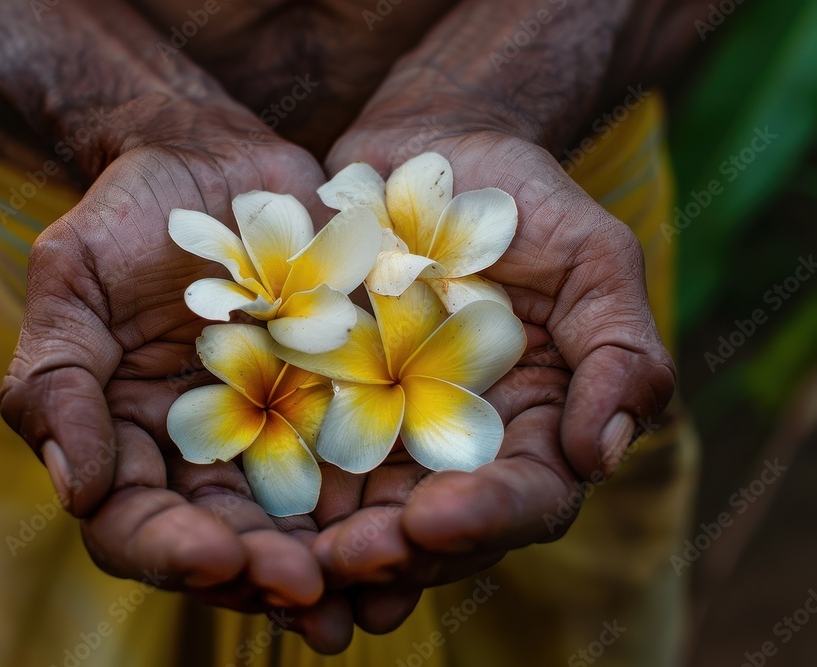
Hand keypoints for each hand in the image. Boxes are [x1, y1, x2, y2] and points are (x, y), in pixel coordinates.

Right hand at [0, 109, 355, 651]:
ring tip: (374, 594)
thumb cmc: (130, 217)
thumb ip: (59, 375)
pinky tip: (423, 527)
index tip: (215, 554)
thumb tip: (77, 489)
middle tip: (308, 589)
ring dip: (338, 569)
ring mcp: (282, 437)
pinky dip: (391, 506)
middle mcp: (209, 458)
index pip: (136, 527)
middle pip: (230, 547)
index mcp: (132, 443)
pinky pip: (370, 467)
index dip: (169, 552)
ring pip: (305, 528)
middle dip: (264, 574)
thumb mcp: (74, 278)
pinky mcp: (345, 406)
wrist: (218, 163)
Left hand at [310, 127, 674, 631]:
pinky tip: (243, 524)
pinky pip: (300, 463)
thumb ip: (618, 350)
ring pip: (366, 518)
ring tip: (295, 570)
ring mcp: (388, 433)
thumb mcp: (593, 258)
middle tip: (351, 560)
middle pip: (438, 530)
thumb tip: (604, 454)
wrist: (425, 154)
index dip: (488, 519)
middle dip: (397, 554)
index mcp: (536, 428)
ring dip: (333, 552)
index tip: (437, 519)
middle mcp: (460, 448)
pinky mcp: (323, 408)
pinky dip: (280, 501)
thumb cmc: (521, 203)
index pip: (528, 498)